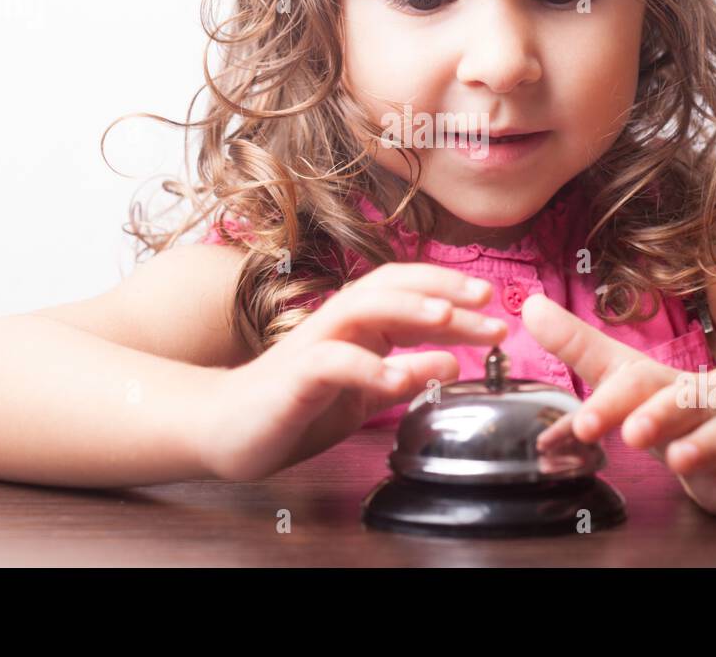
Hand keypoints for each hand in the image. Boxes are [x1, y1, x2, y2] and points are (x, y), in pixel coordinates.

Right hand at [200, 262, 507, 479]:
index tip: (493, 304)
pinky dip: (367, 368)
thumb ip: (405, 374)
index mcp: (357, 325)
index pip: (409, 292)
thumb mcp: (363, 395)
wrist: (222, 429)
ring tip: (449, 320)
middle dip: (442, 289)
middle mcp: (336, 324)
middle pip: (391, 287)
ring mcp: (312, 346)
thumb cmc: (294, 407)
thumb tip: (453, 360)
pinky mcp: (292, 377)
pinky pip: (332, 362)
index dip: (451, 292)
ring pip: (361, 308)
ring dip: (407, 310)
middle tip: (488, 301)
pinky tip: (398, 381)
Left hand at [521, 293, 715, 532]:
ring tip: (683, 461)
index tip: (581, 425)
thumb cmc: (670, 398)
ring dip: (702, 450)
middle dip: (657, 416)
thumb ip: (578, 346)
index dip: (607, 403)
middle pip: (680, 403)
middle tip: (632, 433)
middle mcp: (695, 407)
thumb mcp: (625, 372)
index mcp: (660, 384)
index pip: (635, 384)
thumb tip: (530, 308)